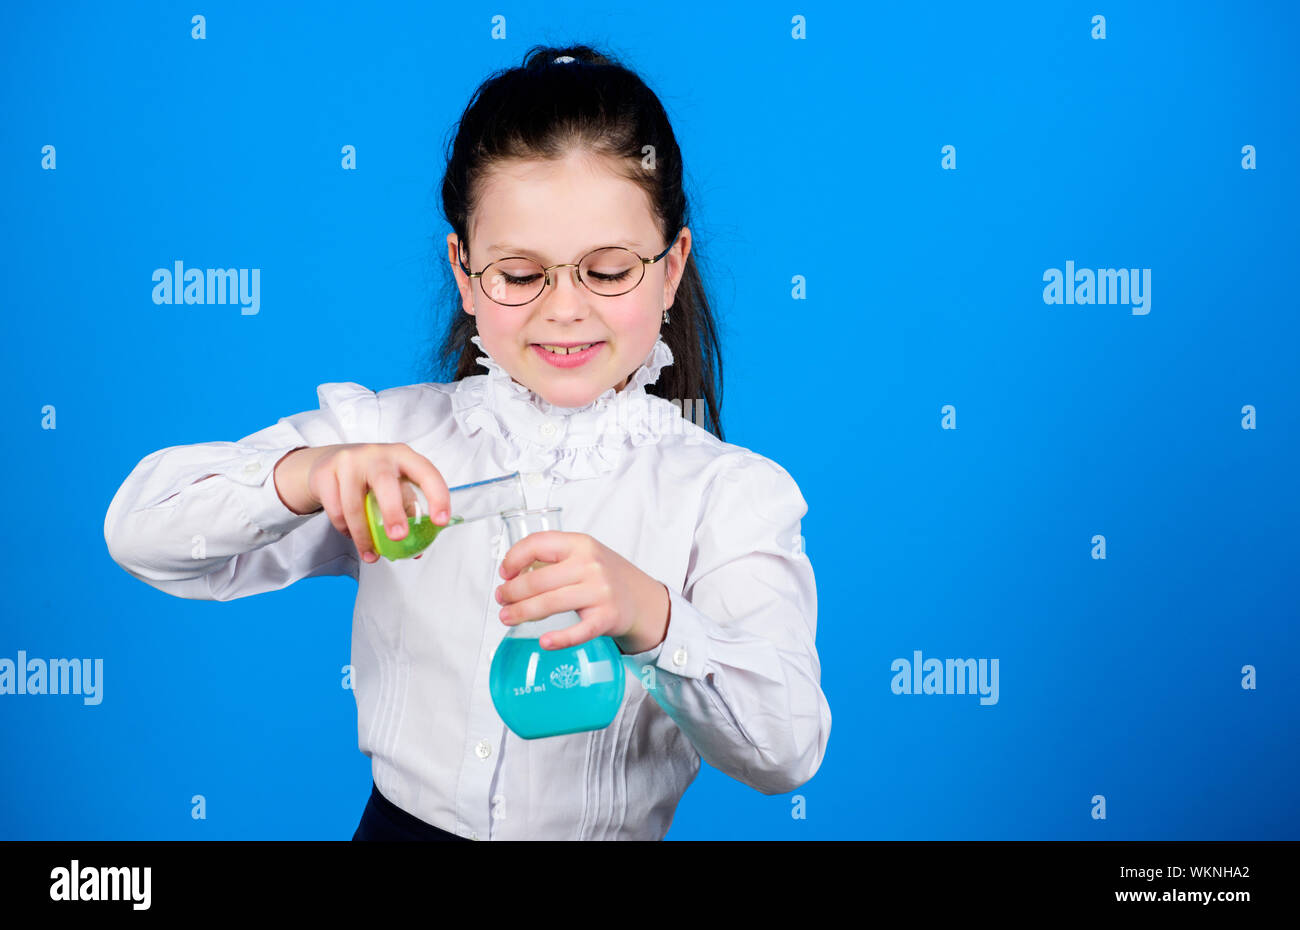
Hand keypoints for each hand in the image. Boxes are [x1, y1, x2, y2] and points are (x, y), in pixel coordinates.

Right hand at [275, 443, 449, 563]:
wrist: (331, 461)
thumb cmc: (372, 477)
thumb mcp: (395, 486)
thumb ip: (408, 513)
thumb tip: (416, 551)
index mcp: (403, 456)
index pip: (426, 473)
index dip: (437, 496)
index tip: (440, 521)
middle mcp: (377, 454)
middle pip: (385, 483)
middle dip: (393, 513)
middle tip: (398, 537)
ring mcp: (349, 461)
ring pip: (354, 504)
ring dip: (363, 535)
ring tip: (371, 554)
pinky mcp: (325, 473)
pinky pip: (335, 509)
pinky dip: (344, 529)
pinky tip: (350, 534)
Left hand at [495, 531, 670, 653]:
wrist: (643, 600)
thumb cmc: (606, 577)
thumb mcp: (584, 555)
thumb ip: (553, 559)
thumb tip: (512, 573)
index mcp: (580, 544)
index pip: (538, 544)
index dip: (514, 558)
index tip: (504, 572)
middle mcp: (590, 565)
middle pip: (538, 579)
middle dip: (512, 592)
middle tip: (502, 599)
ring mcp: (600, 591)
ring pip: (550, 603)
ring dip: (522, 612)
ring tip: (508, 617)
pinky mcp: (606, 617)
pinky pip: (579, 631)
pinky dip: (559, 639)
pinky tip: (544, 642)